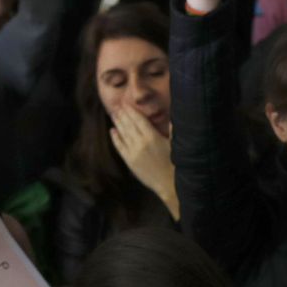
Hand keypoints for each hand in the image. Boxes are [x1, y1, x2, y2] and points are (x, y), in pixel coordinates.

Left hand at [107, 103, 178, 219]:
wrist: (169, 184)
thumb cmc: (174, 164)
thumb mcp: (175, 144)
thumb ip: (172, 130)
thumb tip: (172, 118)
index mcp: (152, 136)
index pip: (139, 119)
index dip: (131, 110)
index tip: (126, 103)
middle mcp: (141, 142)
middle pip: (129, 124)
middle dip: (122, 114)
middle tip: (117, 105)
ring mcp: (133, 152)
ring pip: (123, 133)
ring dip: (117, 123)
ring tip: (113, 114)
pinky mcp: (129, 161)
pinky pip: (120, 147)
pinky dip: (115, 138)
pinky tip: (112, 131)